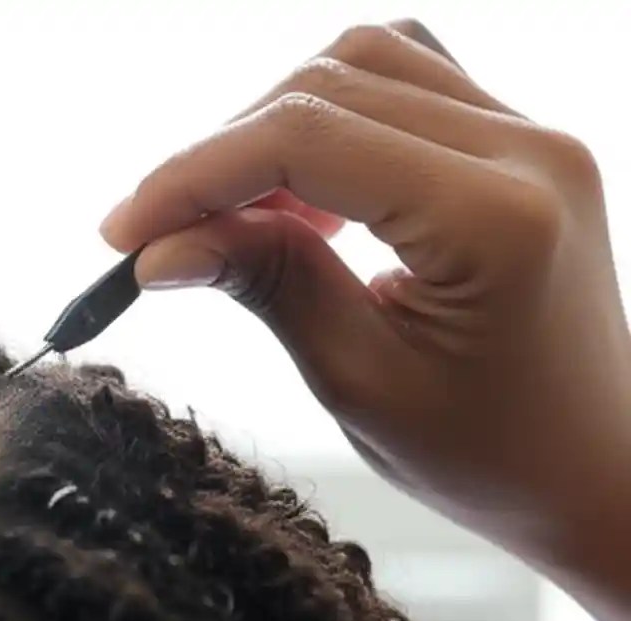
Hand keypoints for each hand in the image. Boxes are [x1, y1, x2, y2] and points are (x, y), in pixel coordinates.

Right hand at [100, 20, 630, 620]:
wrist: (595, 470)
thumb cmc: (491, 455)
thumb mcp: (359, 381)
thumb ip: (265, 284)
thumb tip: (161, 245)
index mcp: (495, 218)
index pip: (307, 140)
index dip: (196, 175)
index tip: (124, 234)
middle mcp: (526, 149)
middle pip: (326, 85)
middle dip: (221, 154)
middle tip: (161, 234)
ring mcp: (530, 135)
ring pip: (361, 62)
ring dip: (273, 126)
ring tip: (239, 216)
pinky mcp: (518, 141)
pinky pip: (405, 79)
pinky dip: (330, 116)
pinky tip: (305, 188)